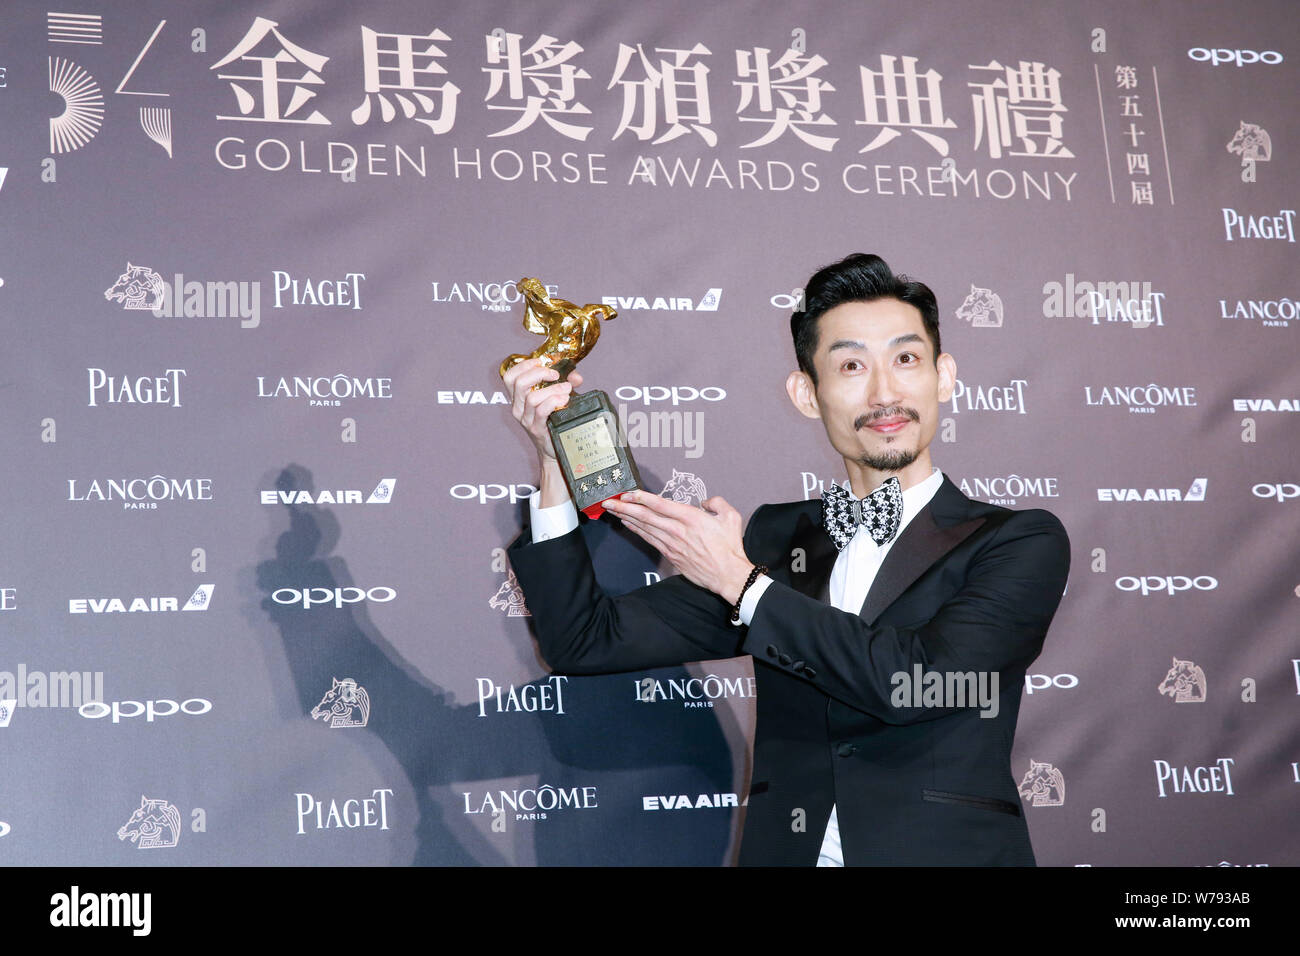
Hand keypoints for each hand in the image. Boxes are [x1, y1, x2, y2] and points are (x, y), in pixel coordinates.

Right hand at [502, 357, 583, 462]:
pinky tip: (564, 399)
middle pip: (519, 383)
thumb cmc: (552, 421)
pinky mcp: (536, 428)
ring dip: (552, 389)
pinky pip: (541, 411)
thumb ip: (564, 383)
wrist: (553, 448)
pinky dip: (554, 401)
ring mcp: (526, 419)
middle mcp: (518, 407)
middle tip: (555, 375)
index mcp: (518, 397)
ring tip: (566, 389)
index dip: (523, 365)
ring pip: (532, 397)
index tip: (540, 362)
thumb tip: (575, 376)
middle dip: (539, 373)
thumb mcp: (555, 398)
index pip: (510, 376)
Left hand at [603, 492, 753, 603]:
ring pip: (645, 528)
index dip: (642, 497)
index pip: (661, 504)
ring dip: (627, 518)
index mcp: (691, 518)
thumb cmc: (730, 547)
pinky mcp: (671, 555)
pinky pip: (650, 540)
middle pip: (646, 516)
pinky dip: (637, 531)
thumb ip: (716, 503)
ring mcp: (672, 544)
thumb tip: (704, 502)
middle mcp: (678, 530)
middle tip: (609, 501)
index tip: (628, 492)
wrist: (728, 575)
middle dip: (625, 507)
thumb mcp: (731, 517)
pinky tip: (628, 525)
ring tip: (613, 510)